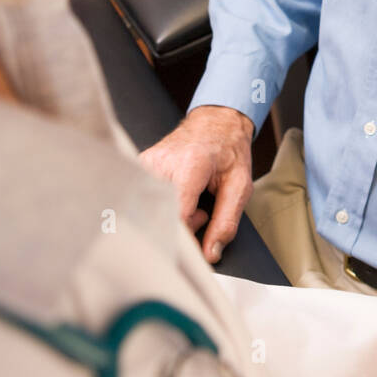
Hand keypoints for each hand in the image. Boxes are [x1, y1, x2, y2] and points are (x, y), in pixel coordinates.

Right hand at [138, 105, 254, 262]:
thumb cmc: (228, 151)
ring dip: (171, 217)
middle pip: (159, 216)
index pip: (176, 216)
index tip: (199, 248)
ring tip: (191, 203)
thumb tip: (210, 253)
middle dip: (182, 229)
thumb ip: (226, 222)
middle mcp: (160, 163)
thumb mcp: (239, 186)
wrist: (215, 123)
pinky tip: (176, 198)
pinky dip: (162, 208)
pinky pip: (145, 200)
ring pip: (150, 211)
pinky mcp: (137, 167)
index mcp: (189, 165)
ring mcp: (145, 164)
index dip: (188, 240)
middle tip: (201, 215)